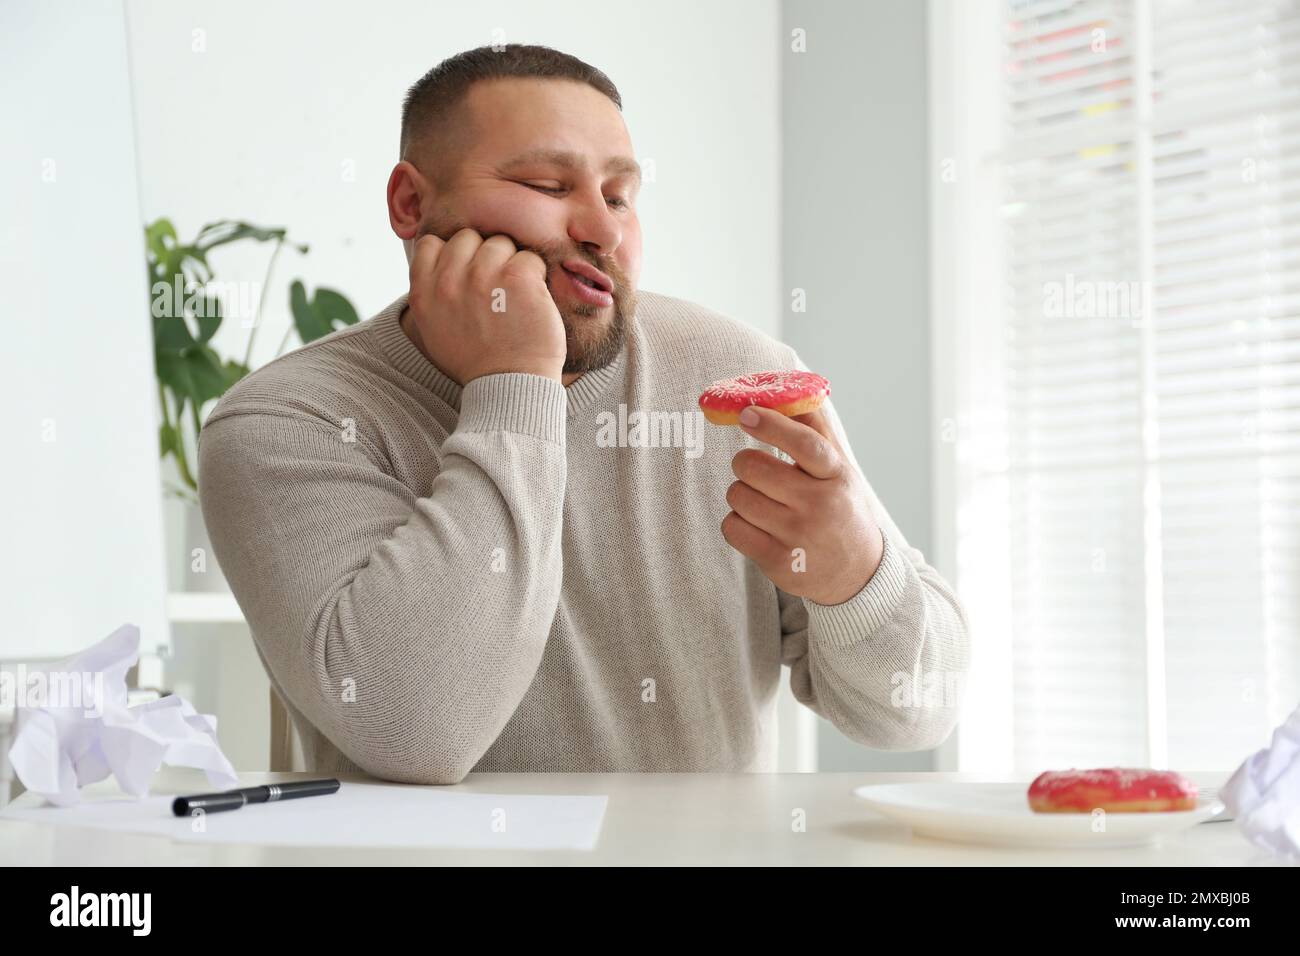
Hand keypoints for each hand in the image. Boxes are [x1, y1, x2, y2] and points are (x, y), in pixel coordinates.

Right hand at [405, 227, 566, 383]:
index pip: (431, 244)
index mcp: (424, 292)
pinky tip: (532, 302)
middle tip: (497, 289)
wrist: (510, 388)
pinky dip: (536, 276)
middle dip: (484, 256)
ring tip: (515, 299)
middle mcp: (449, 281)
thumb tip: (443, 261)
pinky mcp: (518, 278)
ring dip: (512, 265)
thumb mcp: (436, 329)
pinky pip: (530, 258)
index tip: (468, 274)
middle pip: (468, 237)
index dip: (453, 254)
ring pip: (501, 243)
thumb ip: (434, 292)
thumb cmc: (478, 362)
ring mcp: (483, 277)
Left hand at [721, 405, 883, 604]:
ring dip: (741, 494)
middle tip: (754, 468)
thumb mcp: (840, 467)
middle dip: (745, 463)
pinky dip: (737, 522)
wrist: (858, 573)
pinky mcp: (777, 563)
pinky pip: (732, 527)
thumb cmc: (841, 506)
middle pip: (754, 468)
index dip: (771, 424)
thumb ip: (815, 427)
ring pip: (738, 496)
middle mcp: (819, 506)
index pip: (803, 443)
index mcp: (836, 476)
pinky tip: (757, 525)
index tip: (746, 413)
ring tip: (762, 501)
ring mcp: (797, 537)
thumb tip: (785, 387)